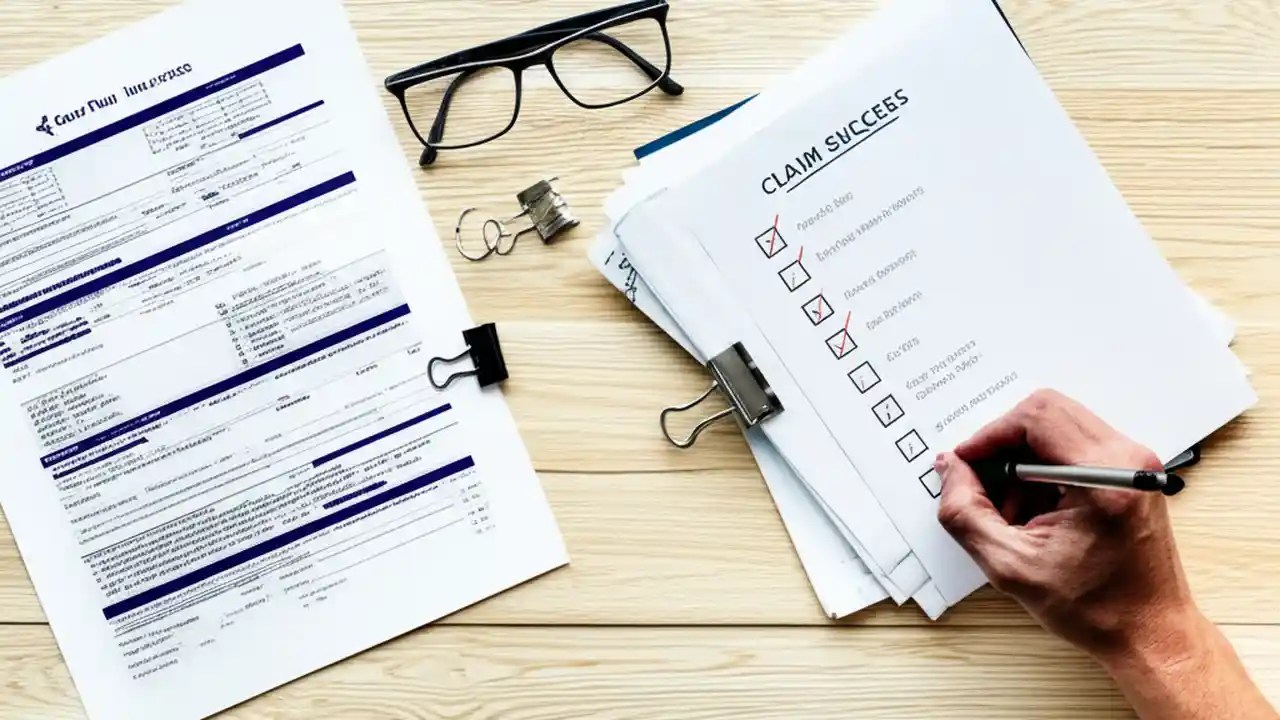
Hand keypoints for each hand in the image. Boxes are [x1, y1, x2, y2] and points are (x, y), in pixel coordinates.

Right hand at [934, 389, 1193, 661]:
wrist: (1150, 634)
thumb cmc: (1097, 609)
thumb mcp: (1010, 566)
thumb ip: (966, 513)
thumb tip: (949, 468)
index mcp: (1104, 475)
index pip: (1035, 417)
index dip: (989, 436)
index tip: (964, 464)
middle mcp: (1126, 458)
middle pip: (1046, 412)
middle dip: (1003, 446)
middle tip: (984, 485)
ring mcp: (1132, 463)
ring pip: (1056, 428)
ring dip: (1021, 462)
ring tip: (1013, 513)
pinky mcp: (1129, 474)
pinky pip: (1072, 448)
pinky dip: (1041, 472)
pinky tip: (1035, 514)